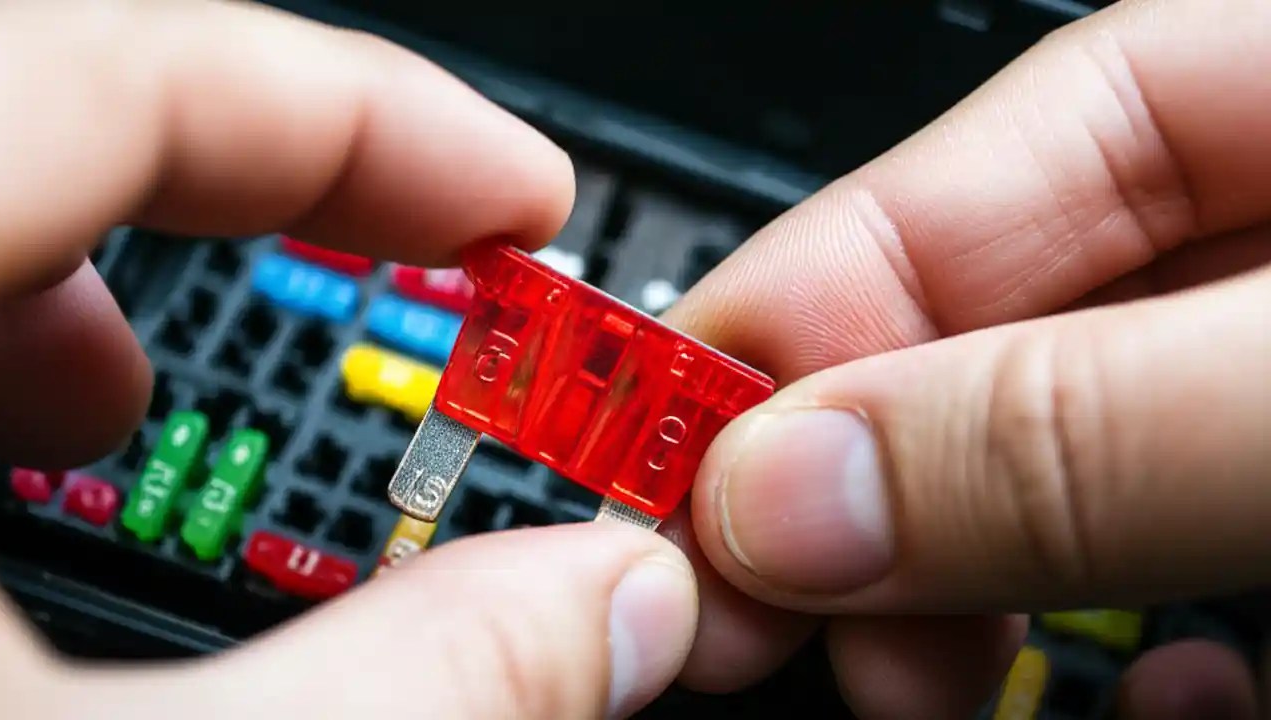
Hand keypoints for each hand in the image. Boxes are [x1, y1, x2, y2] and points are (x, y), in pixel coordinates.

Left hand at [0, 3, 695, 717]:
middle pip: (33, 102)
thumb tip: (610, 602)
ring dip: (80, 264)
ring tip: (161, 390)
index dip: (360, 114)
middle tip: (404, 261)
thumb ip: (415, 679)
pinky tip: (39, 471)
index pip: (120, 76)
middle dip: (242, 169)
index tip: (514, 198)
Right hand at [664, 0, 1270, 716]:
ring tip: (926, 681)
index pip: (948, 186)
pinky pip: (1190, 583)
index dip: (784, 317)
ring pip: (1070, 484)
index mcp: (1270, 101)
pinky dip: (1146, 665)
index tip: (674, 457)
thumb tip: (797, 490)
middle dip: (863, 487)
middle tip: (767, 607)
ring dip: (975, 594)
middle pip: (984, 348)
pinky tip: (1170, 696)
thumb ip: (1076, 426)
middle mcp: (1270, 250)